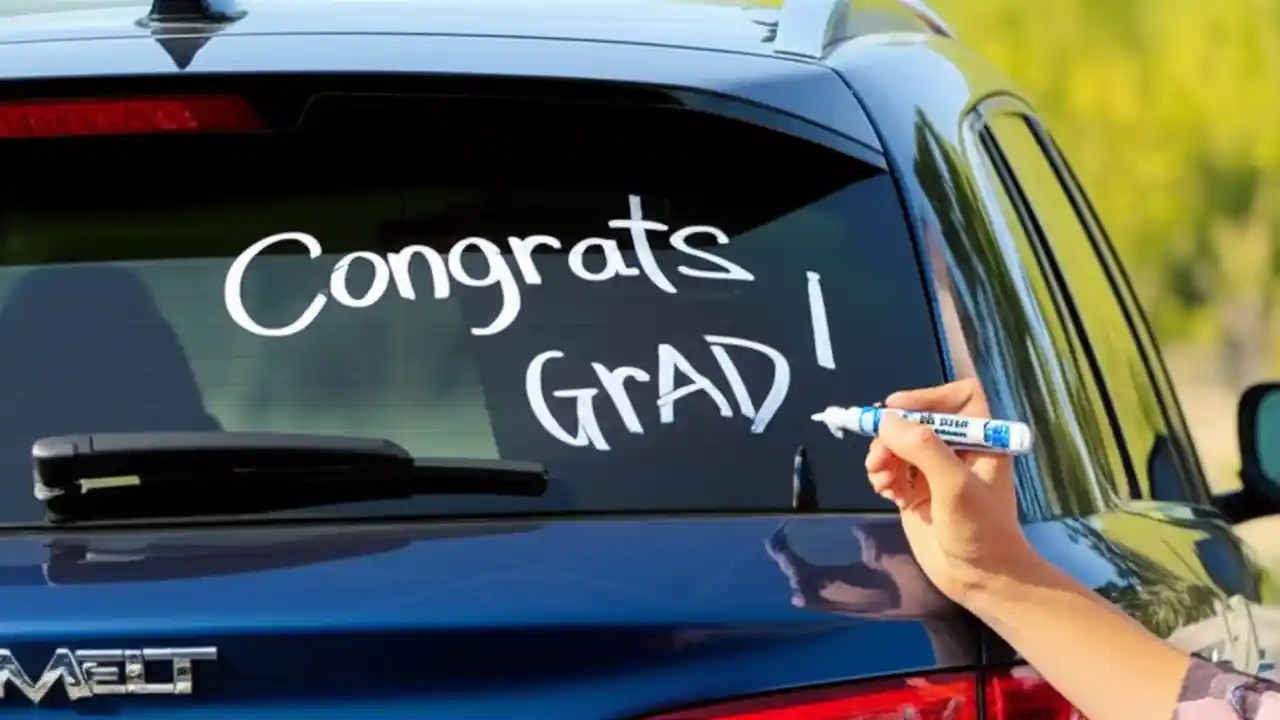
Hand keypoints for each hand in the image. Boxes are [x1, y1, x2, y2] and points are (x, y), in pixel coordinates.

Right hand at [863, 379, 1036, 605]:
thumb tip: (885, 421)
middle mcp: (958, 449)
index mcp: (982, 439)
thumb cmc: (981, 531)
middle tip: (879, 456)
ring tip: (881, 480)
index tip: (900, 410)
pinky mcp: (916, 492)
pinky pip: (891, 468)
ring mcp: (935, 471)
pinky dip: (881, 474)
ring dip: (882, 455)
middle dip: (894, 433)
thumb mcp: (955, 486)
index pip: (959, 396)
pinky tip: (884, 491)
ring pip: (898, 443)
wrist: (981, 581)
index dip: (929, 396)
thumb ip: (923, 448)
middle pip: (917, 419)